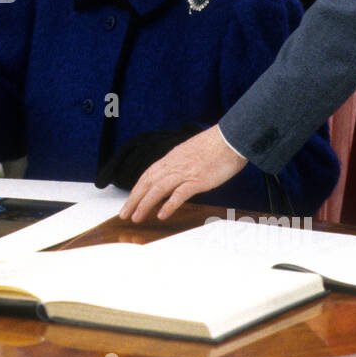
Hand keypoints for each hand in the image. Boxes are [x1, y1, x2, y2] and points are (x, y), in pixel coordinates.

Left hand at [118, 126, 245, 221]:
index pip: (147, 175)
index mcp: (172, 158)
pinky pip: (179, 194)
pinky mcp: (197, 180)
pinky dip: (169, 205)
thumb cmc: (216, 145)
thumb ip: (181, 164)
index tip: (129, 201)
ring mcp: (185, 172)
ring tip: (136, 218)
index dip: (136, 190)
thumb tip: (175, 176)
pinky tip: (161, 215)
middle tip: (124, 214)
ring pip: (158, 190)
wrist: (231, 138)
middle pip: (147, 183)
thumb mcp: (191, 152)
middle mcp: (174, 165)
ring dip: (145, 205)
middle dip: (134, 200)